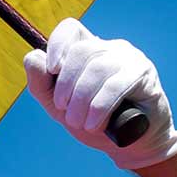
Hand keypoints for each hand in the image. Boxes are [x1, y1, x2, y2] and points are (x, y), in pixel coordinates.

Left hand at [21, 17, 176, 170]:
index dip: (57, 44)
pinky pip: (116, 85)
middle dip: (66, 84)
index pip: (71, 29)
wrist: (131, 147)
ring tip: (79, 122)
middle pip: (81, 51)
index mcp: (89, 50)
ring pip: (97, 68)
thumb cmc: (95, 123)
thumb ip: (41, 84)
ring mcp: (130, 59)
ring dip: (81, 99)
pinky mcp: (144, 75)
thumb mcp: (59, 107)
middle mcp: (111, 49)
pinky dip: (99, 106)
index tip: (51, 70)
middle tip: (63, 109)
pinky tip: (94, 124)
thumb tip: (32, 57)